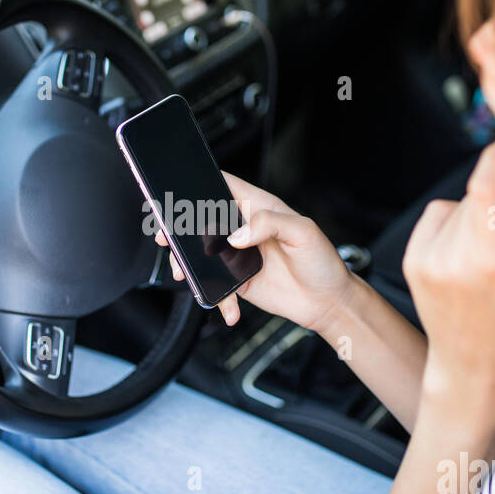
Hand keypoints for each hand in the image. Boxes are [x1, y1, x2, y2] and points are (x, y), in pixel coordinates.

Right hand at [157, 173, 354, 327]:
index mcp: (258, 207)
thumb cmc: (322, 261)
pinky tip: (229, 309)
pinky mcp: (236, 280)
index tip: (181, 193)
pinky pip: (215, 286)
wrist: (328, 302)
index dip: (200, 184)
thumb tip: (236, 236)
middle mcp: (244, 229)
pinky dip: (216, 299)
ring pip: (201, 254)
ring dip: (188, 264)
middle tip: (167, 236)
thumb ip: (268, 224)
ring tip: (184, 275)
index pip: (224, 185)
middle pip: (202, 220)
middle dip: (180, 228)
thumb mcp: (302, 232)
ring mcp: (237, 255)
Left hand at [402, 139, 494, 396]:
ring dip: (476, 210)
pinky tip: (468, 249)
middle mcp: (451, 254)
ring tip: (492, 246)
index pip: (486, 184)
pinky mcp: (411, 259)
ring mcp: (425, 257)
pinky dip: (453, 222)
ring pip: (457, 204)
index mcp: (490, 259)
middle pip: (476, 194)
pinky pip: (436, 217)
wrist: (469, 365)